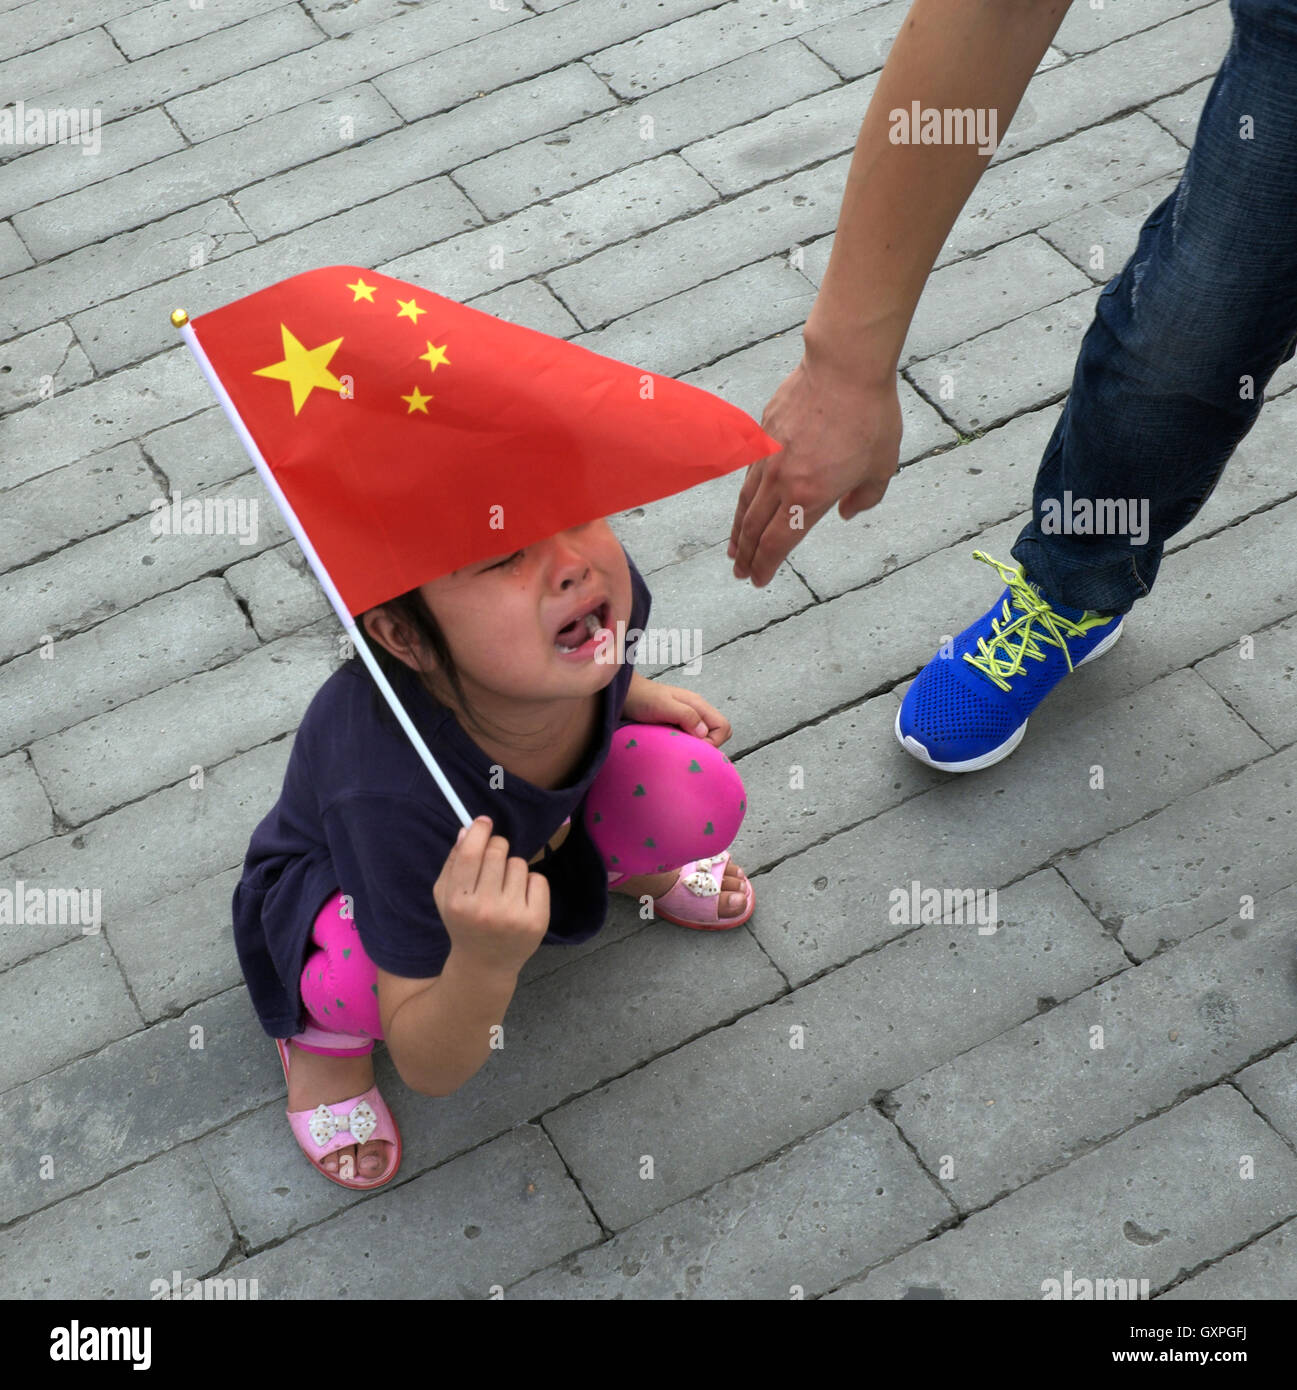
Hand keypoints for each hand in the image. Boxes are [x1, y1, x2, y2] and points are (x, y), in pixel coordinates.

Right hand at [433, 816, 549, 975]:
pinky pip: (538, 879)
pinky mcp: (537, 921)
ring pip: (519, 864)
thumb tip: (469, 830)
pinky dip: (530, 883)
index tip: (484, 822)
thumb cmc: (464, 923)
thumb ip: (453, 862)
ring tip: (504, 888)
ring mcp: (513, 916)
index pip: (471, 854)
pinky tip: (520, 900)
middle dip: (496, 847)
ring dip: (512, 869)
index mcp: (458, 902)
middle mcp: (485, 909)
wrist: (485, 964)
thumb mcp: (445, 896)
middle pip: (497, 852)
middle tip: (494, 858)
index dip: (479, 831)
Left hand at [624, 678, 730, 746]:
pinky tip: (670, 746)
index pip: (723, 727)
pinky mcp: (675, 726)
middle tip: (685, 749)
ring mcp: (685, 719)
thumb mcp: (664, 705)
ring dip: (693, 747)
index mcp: (698, 705)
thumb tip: (704, 733)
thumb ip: (686, 715)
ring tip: (675, 748)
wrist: (622, 694)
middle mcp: (695, 712)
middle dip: (706, 746)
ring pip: (702, 738)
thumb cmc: (640, 697)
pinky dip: (683, 746)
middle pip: (716, 734)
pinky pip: (688, 739)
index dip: (714, 742)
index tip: (694, 748)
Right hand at [729, 356, 902, 586]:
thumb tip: (845, 513)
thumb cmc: (869, 415)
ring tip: (733, 547)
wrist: (844, 367)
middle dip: (745, 556)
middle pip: (754, 529)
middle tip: (739, 572)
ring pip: (745, 503)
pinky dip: (744, 496)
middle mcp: (782, 482)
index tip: (757, 579)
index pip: (778, 544)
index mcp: (810, 497)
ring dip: (738, 530)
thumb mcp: (882, 466)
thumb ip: (865, 498)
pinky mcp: (763, 433)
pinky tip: (744, 502)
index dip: (764, 566)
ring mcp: (768, 456)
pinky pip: (749, 473)